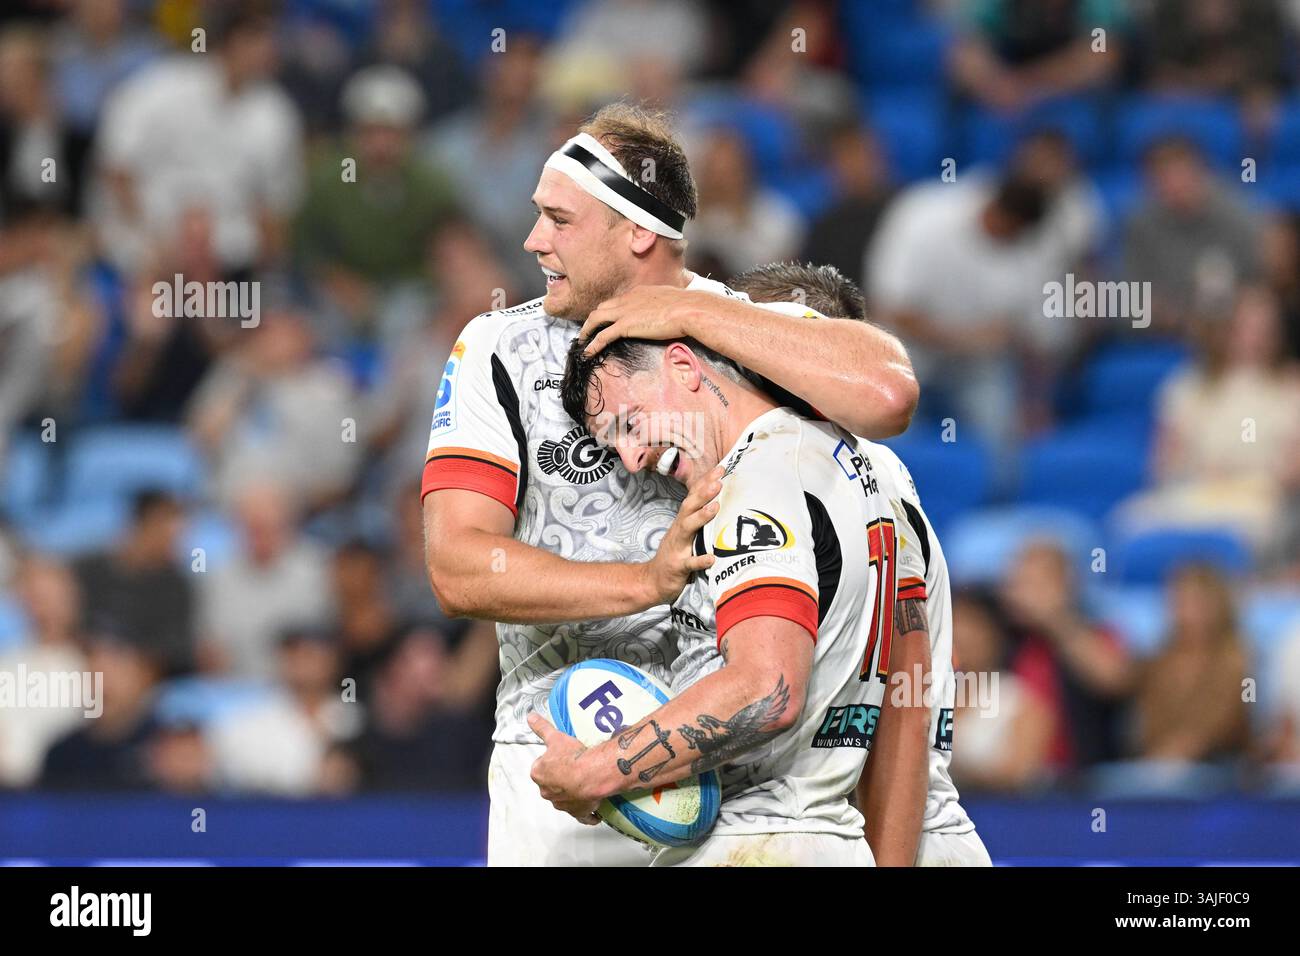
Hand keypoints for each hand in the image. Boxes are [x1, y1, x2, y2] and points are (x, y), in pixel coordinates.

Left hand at [528, 712, 601, 822]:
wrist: (590, 774)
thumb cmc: (571, 755)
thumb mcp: (556, 737)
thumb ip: (542, 728)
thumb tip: (530, 716)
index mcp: (538, 774)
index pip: (541, 767)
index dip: (552, 761)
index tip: (562, 757)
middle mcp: (546, 792)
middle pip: (551, 784)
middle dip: (560, 779)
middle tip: (574, 768)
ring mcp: (561, 804)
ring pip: (564, 799)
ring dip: (571, 794)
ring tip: (585, 784)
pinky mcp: (578, 813)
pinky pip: (582, 816)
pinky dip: (587, 815)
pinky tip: (594, 813)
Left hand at [580, 286, 705, 353]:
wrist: (688, 309)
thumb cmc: (687, 306)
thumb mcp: (672, 300)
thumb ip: (664, 304)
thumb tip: (669, 311)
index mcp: (639, 292)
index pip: (618, 301)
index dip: (610, 311)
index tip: (607, 320)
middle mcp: (628, 299)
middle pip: (602, 307)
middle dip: (594, 319)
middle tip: (589, 331)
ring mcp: (625, 311)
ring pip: (596, 318)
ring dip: (587, 330)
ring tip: (582, 341)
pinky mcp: (625, 326)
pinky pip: (603, 336)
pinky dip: (593, 344)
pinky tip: (587, 352)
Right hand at [645, 466, 721, 603]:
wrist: (653, 580)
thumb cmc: (675, 555)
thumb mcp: (686, 534)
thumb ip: (699, 520)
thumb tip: (720, 502)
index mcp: (682, 522)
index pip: (693, 498)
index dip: (705, 483)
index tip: (720, 469)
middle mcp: (679, 531)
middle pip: (689, 508)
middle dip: (703, 494)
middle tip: (718, 481)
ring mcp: (677, 548)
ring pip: (688, 529)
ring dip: (701, 517)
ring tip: (715, 507)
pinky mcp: (678, 567)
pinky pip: (689, 563)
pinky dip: (700, 560)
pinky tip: (711, 558)